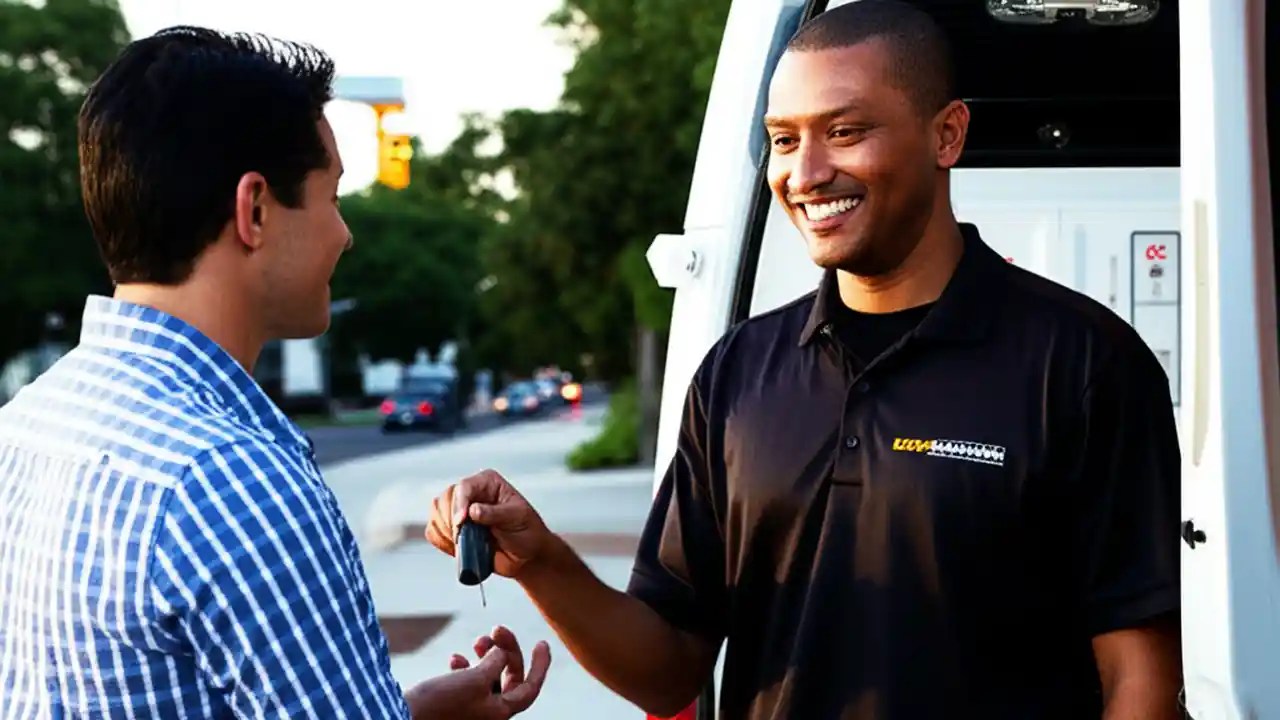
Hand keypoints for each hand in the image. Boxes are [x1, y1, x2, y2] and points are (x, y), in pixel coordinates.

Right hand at [405, 627, 550, 718]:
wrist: (401, 717)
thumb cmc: (438, 703)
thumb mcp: (474, 679)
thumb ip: (495, 663)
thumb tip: (502, 654)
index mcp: (500, 713)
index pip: (530, 687)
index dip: (540, 665)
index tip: (542, 643)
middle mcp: (489, 715)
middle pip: (510, 678)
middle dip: (506, 652)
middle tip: (496, 630)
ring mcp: (472, 711)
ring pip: (489, 678)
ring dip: (486, 656)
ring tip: (478, 641)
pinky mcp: (454, 706)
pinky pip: (469, 684)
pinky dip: (466, 668)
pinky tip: (455, 658)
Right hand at [426, 469, 552, 578]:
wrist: (526, 555)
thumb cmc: (527, 531)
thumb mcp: (517, 518)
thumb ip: (495, 514)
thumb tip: (473, 511)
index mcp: (487, 482)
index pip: (464, 486)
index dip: (459, 503)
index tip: (462, 522)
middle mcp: (470, 492)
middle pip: (445, 499)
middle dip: (452, 521)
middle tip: (465, 538)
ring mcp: (459, 510)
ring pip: (436, 514)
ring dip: (446, 531)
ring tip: (466, 543)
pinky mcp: (452, 528)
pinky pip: (433, 531)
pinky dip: (441, 541)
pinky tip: (458, 548)